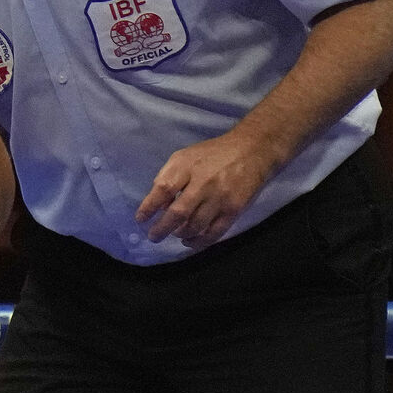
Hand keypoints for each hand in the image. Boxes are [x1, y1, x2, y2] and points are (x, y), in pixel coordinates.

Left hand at [135, 129, 281, 249]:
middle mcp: (204, 183)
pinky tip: (189, 242)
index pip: (163, 189)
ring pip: (196, 226)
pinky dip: (199, 242)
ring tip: (174, 234)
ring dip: (180, 234)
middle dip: (162, 228)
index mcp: (187, 167)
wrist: (252, 150)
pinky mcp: (234, 209)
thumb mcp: (184, 156)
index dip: (149, 207)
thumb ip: (168, 176)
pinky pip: (214, 232)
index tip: (140, 219)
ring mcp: (220, 198)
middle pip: (178, 212)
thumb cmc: (212, 154)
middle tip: (153, 236)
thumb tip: (157, 203)